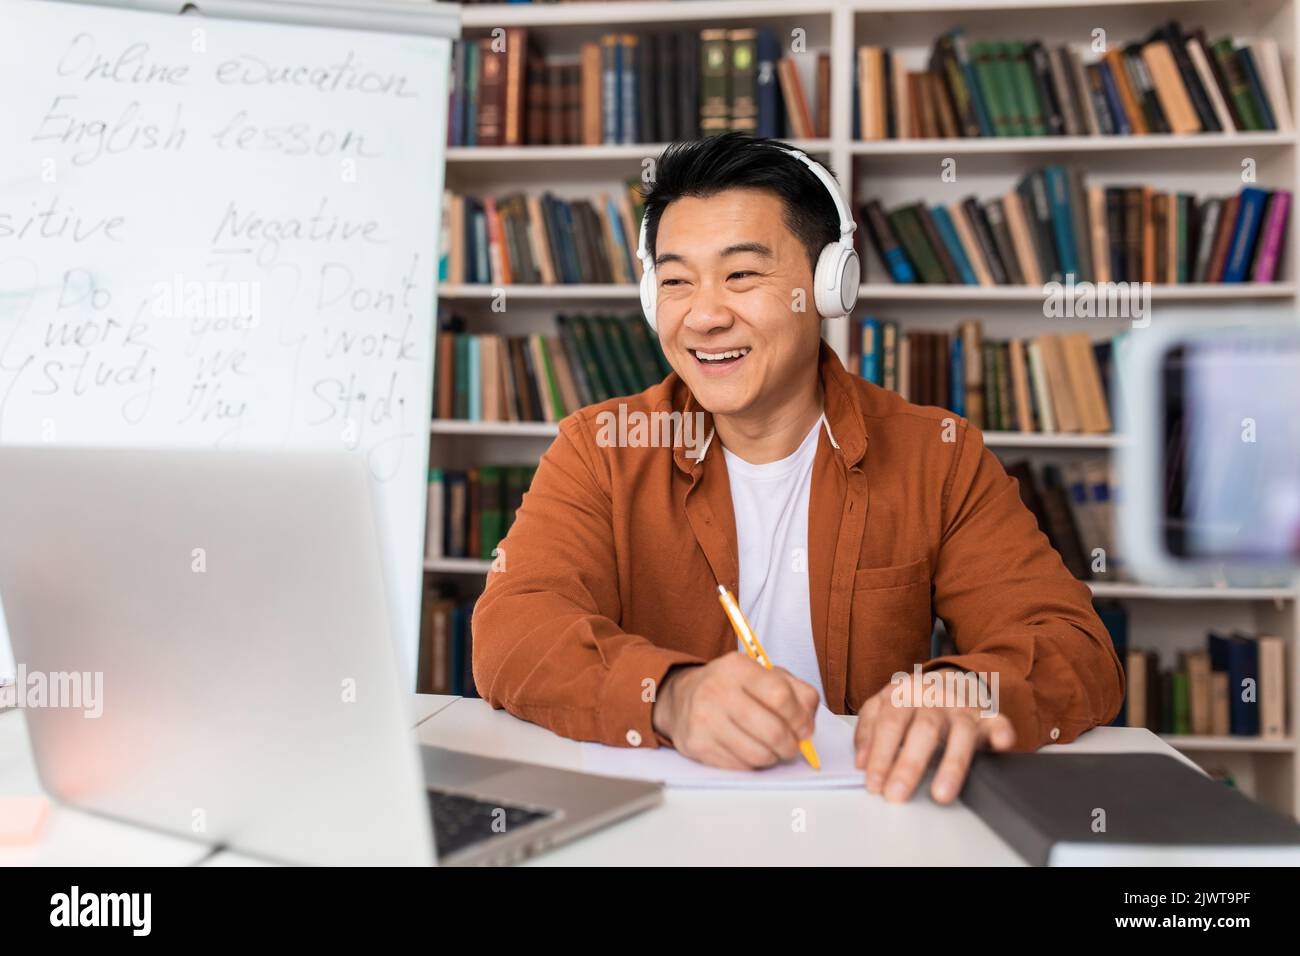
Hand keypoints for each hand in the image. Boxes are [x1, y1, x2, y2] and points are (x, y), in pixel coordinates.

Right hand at [652, 652, 819, 769]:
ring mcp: (705, 719)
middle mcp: (717, 690)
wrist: (681, 698)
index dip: (800, 718)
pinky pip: (740, 766)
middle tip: (792, 746)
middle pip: (773, 731)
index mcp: (738, 667)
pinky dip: (752, 764)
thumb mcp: (762, 674)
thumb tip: (808, 724)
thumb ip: (795, 691)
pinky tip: (749, 750)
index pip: (780, 696)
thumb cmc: (731, 687)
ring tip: (772, 749)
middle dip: (791, 745)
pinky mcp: (697, 744)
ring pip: (758, 755)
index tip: (805, 729)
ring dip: (773, 757)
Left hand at [854, 670, 1014, 803]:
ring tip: (940, 794)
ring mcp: (963, 707)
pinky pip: (998, 722)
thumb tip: (862, 762)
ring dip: (951, 764)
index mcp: (905, 692)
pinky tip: (1002, 744)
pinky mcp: (988, 716)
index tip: (874, 783)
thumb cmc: (912, 699)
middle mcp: (935, 698)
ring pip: (961, 733)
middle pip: (923, 730)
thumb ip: (868, 730)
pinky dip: (1002, 733)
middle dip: (909, 764)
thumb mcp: (882, 705)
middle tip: (896, 793)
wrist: (950, 678)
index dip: (881, 754)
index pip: (890, 724)